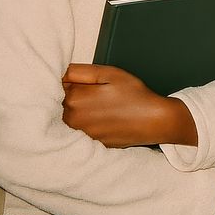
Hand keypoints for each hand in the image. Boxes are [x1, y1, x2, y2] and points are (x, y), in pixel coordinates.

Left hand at [62, 64, 196, 147]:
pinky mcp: (88, 142)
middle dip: (77, 94)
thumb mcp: (110, 73)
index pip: (61, 84)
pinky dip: (88, 122)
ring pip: (71, 115)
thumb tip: (60, 74)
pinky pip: (80, 128)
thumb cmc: (134, 95)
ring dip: (81, 109)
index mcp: (75, 99)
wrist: (153, 121)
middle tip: (101, 93)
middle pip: (63, 101)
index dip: (77, 80)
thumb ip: (80, 71)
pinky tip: (105, 118)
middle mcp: (72, 119)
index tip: (92, 82)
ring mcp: (79, 133)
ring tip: (104, 107)